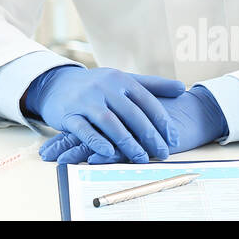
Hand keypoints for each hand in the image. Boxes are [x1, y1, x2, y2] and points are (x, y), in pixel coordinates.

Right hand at [41, 84, 227, 162]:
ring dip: (127, 142)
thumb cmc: (97, 86)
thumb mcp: (122, 80)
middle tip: (163, 153)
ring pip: (110, 122)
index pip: (146, 101)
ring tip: (141, 158)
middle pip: (131, 113)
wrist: (56, 84)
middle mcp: (104, 87)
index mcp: (120, 79)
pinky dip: (98, 141)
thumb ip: (152, 85)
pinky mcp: (69, 114)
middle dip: (149, 135)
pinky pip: (84, 129)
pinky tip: (110, 152)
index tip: (174, 139)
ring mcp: (85, 100)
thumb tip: (182, 88)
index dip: (162, 120)